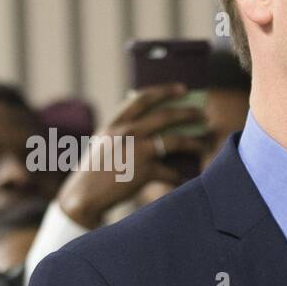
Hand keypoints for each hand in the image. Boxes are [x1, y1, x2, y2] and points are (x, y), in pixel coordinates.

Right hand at [56, 85, 209, 228]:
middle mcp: (126, 132)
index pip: (143, 98)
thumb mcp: (105, 144)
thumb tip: (154, 126)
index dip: (165, 91)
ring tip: (203, 143)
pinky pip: (171, 172)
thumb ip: (123, 132)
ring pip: (175, 140)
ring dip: (194, 142)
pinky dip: (180, 176)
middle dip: (188, 113)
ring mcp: (136, 150)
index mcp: (115, 123)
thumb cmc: (96, 171)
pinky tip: (186, 179)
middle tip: (202, 114)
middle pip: (165, 116)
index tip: (183, 88)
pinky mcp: (145, 171)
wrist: (83, 197)